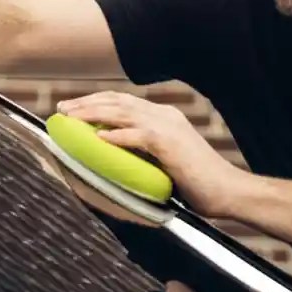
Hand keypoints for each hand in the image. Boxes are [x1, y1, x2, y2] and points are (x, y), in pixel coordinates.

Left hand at [56, 91, 247, 218]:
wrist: (228, 190)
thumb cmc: (197, 182)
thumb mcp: (165, 160)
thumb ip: (143, 152)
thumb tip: (113, 155)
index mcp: (164, 116)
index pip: (123, 101)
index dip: (96, 101)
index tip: (73, 108)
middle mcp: (164, 115)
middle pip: (117, 101)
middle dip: (87, 103)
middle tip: (63, 109)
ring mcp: (168, 127)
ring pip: (123, 112)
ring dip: (93, 113)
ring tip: (71, 118)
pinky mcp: (170, 144)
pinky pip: (137, 136)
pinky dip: (117, 135)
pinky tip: (98, 138)